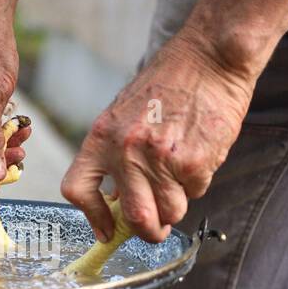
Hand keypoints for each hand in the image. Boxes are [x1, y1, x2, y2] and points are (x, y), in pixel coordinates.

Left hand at [61, 29, 256, 242]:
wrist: (210, 57)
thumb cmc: (169, 84)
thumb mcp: (125, 114)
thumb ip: (117, 154)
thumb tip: (118, 199)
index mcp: (101, 137)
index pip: (77, 189)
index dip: (92, 217)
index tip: (106, 231)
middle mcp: (126, 151)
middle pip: (133, 217)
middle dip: (148, 232)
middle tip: (157, 230)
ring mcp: (160, 159)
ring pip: (169, 212)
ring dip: (177, 205)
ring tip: (181, 177)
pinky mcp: (194, 163)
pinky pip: (195, 193)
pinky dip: (198, 183)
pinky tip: (199, 155)